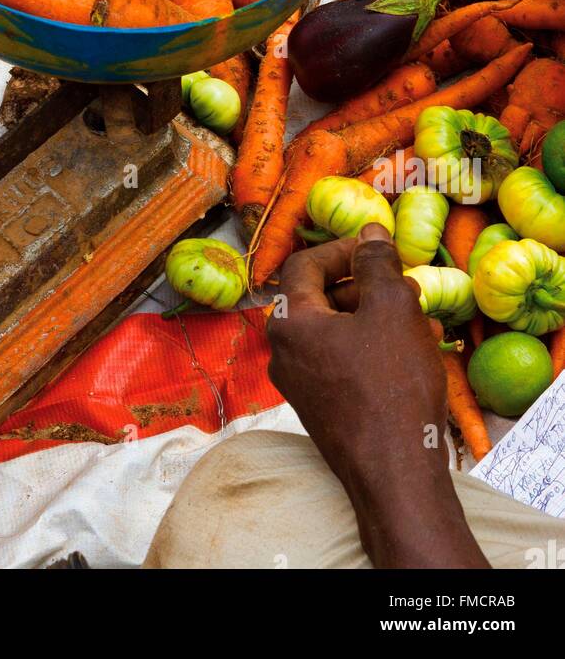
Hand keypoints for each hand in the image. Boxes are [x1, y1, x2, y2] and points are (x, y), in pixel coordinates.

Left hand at [267, 225, 488, 568]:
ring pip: (338, 332)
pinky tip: (413, 352)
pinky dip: (373, 348)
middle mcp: (283, 351)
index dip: (341, 248)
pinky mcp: (321, 408)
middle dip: (366, 286)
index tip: (376, 247)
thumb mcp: (392, 308)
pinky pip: (343, 362)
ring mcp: (299, 384)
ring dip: (377, 318)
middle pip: (322, 298)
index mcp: (289, 321)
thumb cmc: (391, 384)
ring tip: (422, 319)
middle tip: (406, 285)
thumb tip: (369, 232)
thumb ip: (377, 264)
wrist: (394, 473)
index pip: (305, 264)